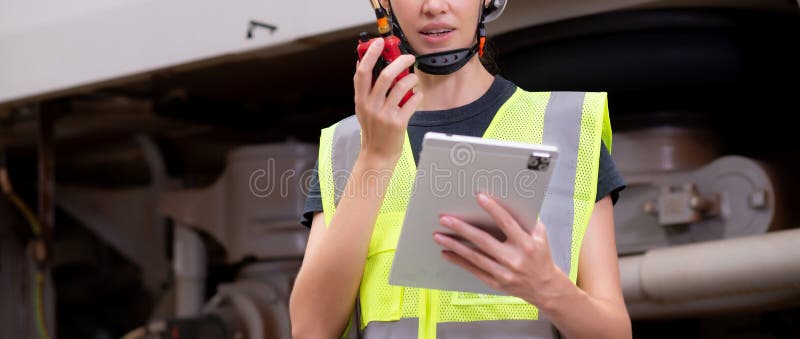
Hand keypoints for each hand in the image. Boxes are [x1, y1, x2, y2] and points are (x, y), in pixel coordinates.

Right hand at [354, 38, 422, 163]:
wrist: (377, 155)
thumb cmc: (373, 130)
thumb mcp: (363, 108)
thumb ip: (364, 89)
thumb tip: (362, 64)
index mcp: (360, 99)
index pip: (362, 72)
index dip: (370, 54)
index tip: (379, 43)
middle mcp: (370, 105)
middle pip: (385, 75)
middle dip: (399, 61)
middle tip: (409, 57)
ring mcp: (384, 114)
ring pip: (401, 86)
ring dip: (411, 78)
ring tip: (414, 78)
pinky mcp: (397, 123)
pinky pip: (412, 102)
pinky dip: (417, 95)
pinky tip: (416, 96)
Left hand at [432, 193, 564, 305]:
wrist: (545, 287)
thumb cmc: (540, 256)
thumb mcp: (540, 236)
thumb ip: (525, 220)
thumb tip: (505, 202)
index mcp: (527, 244)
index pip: (507, 224)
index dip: (493, 209)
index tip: (479, 197)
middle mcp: (514, 260)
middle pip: (484, 241)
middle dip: (462, 229)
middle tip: (445, 219)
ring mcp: (504, 273)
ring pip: (474, 257)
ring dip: (454, 246)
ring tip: (438, 236)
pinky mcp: (496, 283)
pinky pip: (474, 270)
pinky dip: (459, 261)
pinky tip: (446, 253)